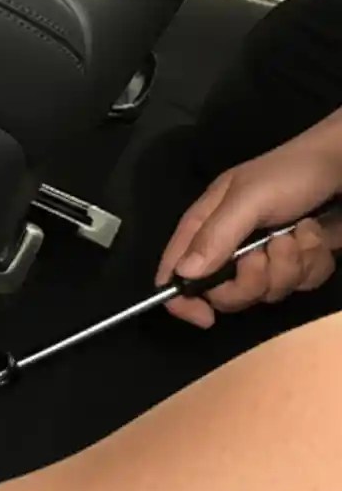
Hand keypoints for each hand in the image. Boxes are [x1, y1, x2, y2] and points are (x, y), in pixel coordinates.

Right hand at [156, 129, 341, 327]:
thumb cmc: (291, 174)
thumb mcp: (248, 199)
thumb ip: (216, 237)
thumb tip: (184, 275)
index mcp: (205, 227)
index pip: (175, 272)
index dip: (182, 299)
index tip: (205, 315)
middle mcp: (229, 246)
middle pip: (223, 293)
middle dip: (250, 281)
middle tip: (264, 255)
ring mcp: (264, 256)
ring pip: (266, 292)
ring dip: (289, 265)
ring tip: (298, 234)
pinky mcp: (297, 262)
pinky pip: (300, 284)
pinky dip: (312, 264)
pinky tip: (315, 237)